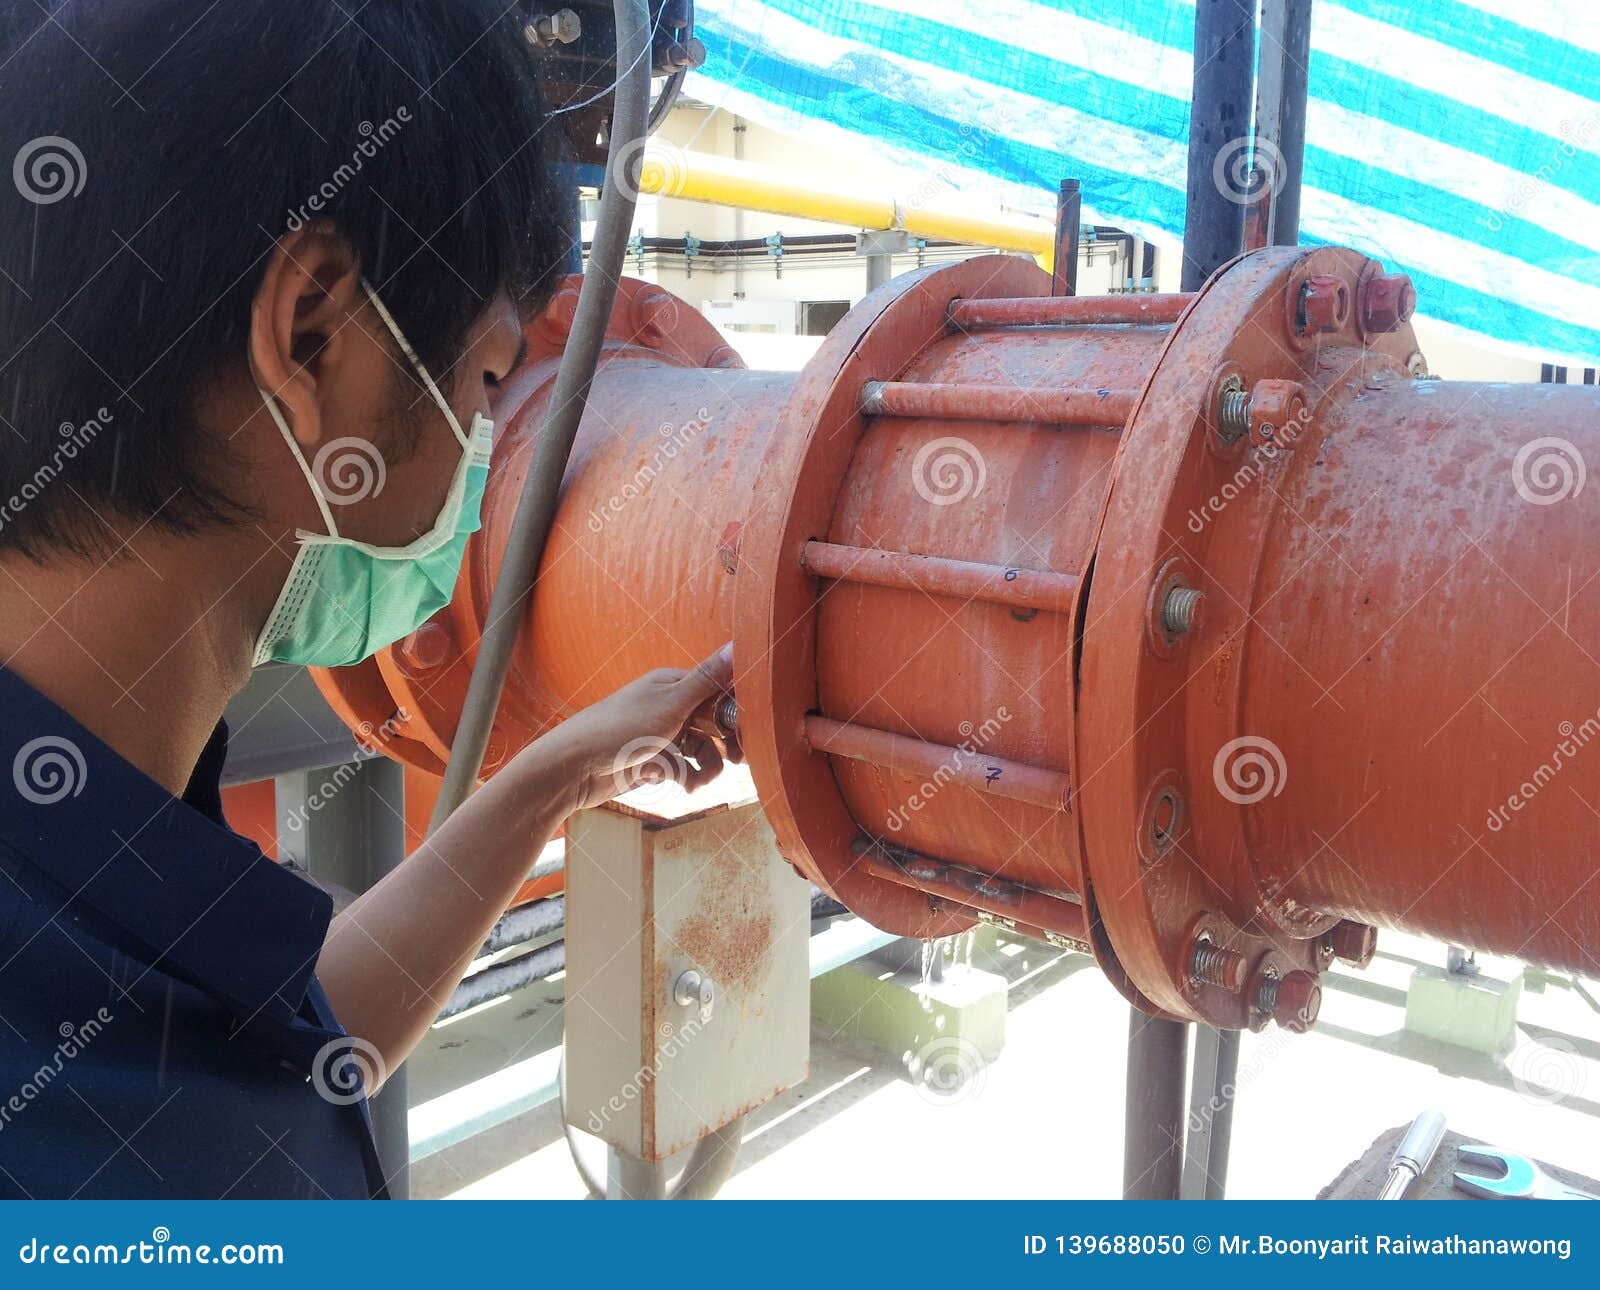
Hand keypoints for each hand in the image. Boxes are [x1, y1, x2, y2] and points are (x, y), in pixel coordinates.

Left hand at [534, 643, 739, 813]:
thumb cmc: (619, 728)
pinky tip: (684, 785)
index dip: (738, 713)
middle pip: (715, 724)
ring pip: (703, 750)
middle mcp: (671, 707)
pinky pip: (685, 769)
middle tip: (739, 760)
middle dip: (728, 744)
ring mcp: (663, 736)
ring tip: (701, 781)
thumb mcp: (670, 702)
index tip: (750, 732)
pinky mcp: (655, 761)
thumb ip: (707, 679)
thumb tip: (738, 644)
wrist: (575, 768)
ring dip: (709, 767)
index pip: (720, 693)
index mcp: (675, 685)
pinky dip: (689, 778)